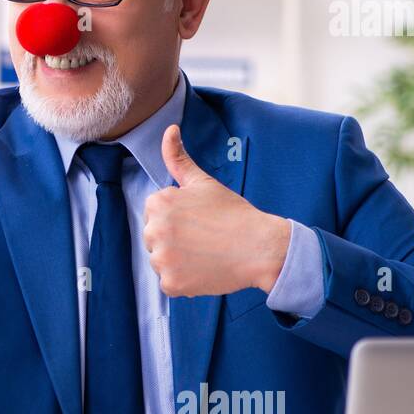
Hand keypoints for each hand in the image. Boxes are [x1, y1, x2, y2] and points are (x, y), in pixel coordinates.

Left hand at [142, 124, 290, 296]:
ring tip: (205, 253)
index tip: (199, 220)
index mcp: (158, 204)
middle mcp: (153, 230)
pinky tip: (204, 270)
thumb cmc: (233, 213)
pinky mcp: (171, 283)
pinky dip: (184, 280)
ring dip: (177, 260)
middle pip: (154, 238)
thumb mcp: (203, 182)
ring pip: (160, 261)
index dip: (178, 218)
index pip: (154, 214)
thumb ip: (178, 158)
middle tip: (204, 238)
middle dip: (174, 239)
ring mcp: (161, 259)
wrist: (260, 247)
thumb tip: (169, 129)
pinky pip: (169, 283)